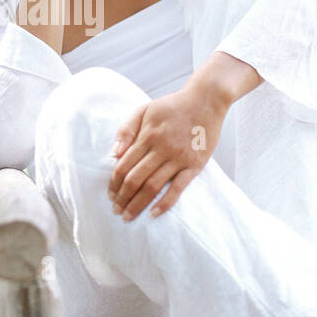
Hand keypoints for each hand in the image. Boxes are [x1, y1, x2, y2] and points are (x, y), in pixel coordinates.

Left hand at [107, 85, 229, 220]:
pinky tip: (154, 213)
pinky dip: (165, 203)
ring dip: (138, 203)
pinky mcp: (194, 165)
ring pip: (153, 186)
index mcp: (147, 135)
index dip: (114, 183)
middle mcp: (161, 148)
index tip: (110, 195)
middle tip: (116, 210)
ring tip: (128, 215)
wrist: (206, 100)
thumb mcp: (145, 109)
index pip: (124, 165)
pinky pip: (178, 188)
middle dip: (123, 197)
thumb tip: (113, 154)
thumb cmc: (173, 106)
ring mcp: (178, 158)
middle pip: (135, 179)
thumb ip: (127, 130)